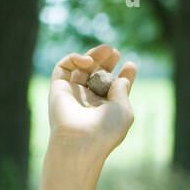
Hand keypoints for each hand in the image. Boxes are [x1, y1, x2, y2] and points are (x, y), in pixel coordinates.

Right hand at [48, 43, 136, 157]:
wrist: (80, 140)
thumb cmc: (106, 129)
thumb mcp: (123, 110)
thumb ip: (122, 91)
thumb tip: (121, 78)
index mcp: (106, 109)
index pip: (114, 88)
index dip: (123, 75)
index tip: (131, 65)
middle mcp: (89, 100)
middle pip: (98, 75)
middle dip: (107, 62)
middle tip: (115, 52)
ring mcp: (73, 93)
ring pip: (82, 68)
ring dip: (94, 56)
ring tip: (108, 49)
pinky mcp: (58, 87)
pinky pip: (64, 67)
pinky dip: (75, 59)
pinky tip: (87, 61)